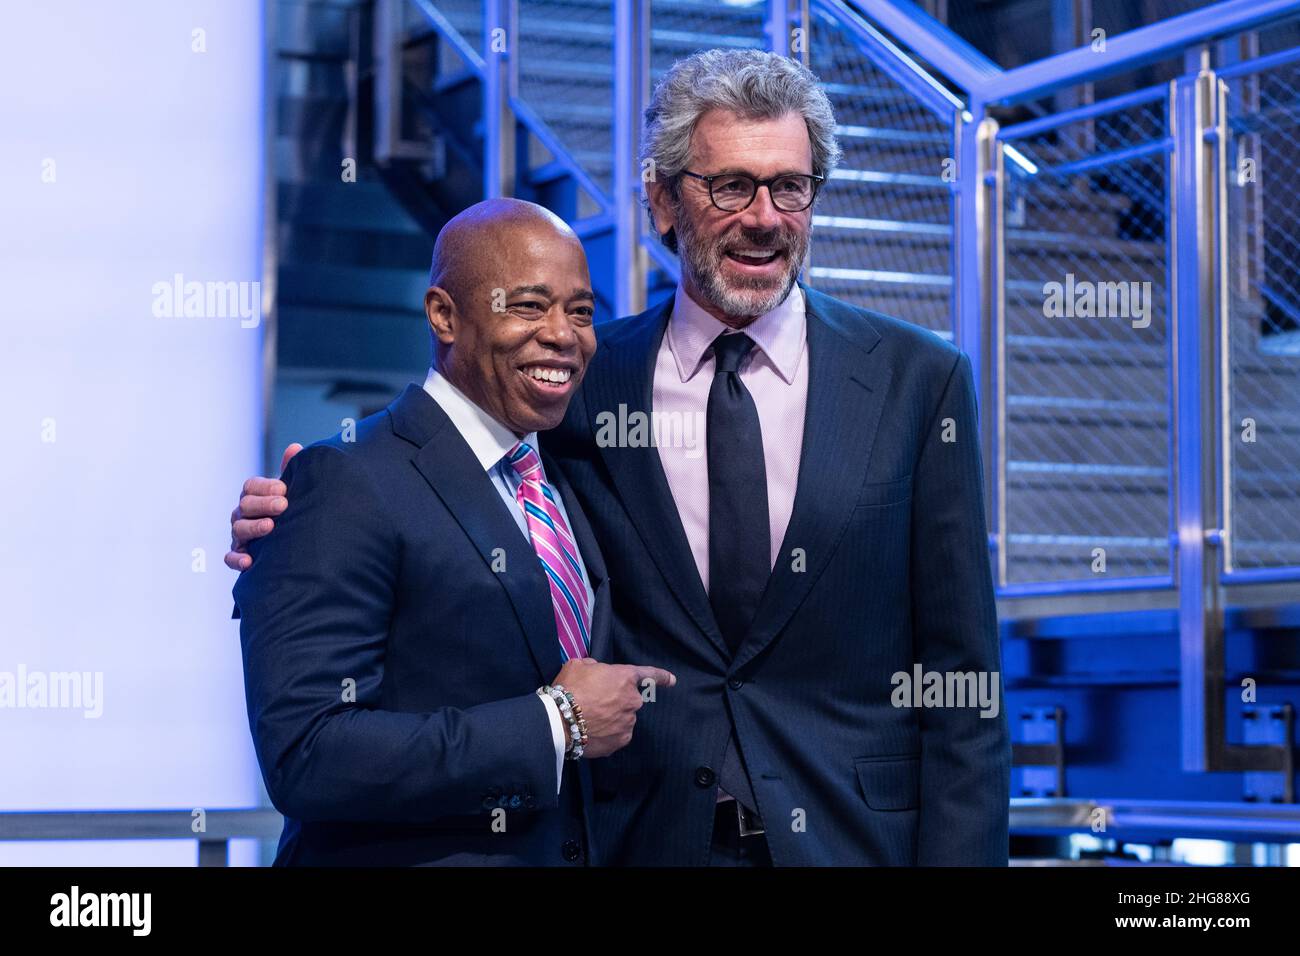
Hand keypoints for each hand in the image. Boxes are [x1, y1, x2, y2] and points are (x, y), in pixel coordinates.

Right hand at [224, 443, 302, 570]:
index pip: (251, 486)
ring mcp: (240, 535)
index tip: (284, 489)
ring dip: (253, 527)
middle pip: (245, 505)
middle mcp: (243, 514)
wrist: (292, 541)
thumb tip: (295, 447)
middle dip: (263, 504)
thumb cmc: (289, 511)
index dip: (266, 487)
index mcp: (254, 496)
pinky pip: (231, 558)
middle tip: (283, 505)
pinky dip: (236, 560)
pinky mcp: (240, 556)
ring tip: (270, 527)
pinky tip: (249, 561)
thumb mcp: (292, 491)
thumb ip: (291, 471)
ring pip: (238, 529)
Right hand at [553, 659, 675, 758]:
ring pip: (622, 718)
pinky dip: (608, 733)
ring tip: (590, 719)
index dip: (661, 677)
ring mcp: (628, 722)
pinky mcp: (620, 741)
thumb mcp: (578, 665)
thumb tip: (596, 671)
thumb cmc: (568, 689)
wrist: (559, 720)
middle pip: (628, 699)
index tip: (672, 680)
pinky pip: (617, 735)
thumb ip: (594, 666)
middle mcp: (632, 701)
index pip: (649, 675)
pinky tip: (593, 731)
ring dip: (611, 718)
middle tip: (594, 703)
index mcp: (624, 678)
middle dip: (615, 700)